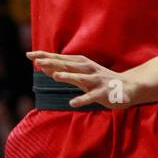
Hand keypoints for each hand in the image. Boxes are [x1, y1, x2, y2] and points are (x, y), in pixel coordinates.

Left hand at [27, 50, 144, 108]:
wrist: (128, 86)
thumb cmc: (100, 81)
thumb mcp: (81, 75)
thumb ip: (64, 72)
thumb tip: (43, 67)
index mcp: (81, 64)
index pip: (59, 58)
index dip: (45, 56)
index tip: (29, 54)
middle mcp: (87, 69)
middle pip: (67, 65)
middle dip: (52, 63)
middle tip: (37, 61)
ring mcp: (96, 80)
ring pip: (80, 78)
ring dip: (68, 76)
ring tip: (55, 76)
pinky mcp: (103, 92)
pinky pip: (91, 96)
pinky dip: (82, 99)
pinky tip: (72, 103)